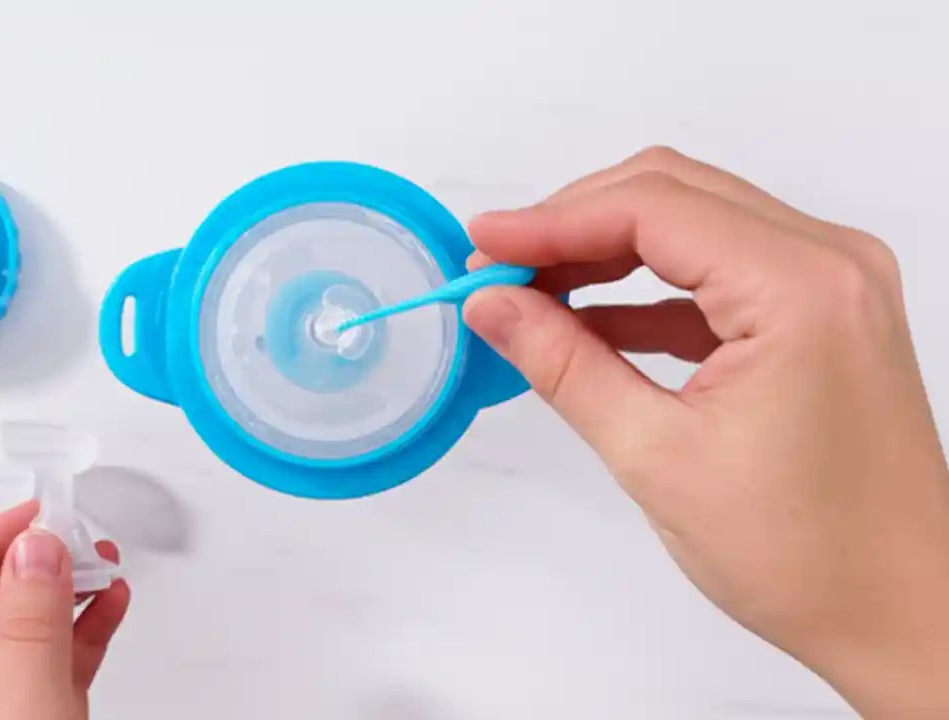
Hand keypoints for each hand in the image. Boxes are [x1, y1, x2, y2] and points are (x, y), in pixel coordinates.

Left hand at [0, 501, 130, 718]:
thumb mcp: (24, 716)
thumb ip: (30, 636)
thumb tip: (35, 553)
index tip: (34, 515)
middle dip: (33, 564)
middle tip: (74, 534)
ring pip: (24, 637)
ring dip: (66, 594)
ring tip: (101, 561)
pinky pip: (54, 668)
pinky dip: (83, 633)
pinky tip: (108, 603)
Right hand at [462, 147, 948, 718]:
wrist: (901, 609)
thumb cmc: (806, 554)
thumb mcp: (656, 456)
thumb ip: (564, 365)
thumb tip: (492, 304)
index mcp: (800, 288)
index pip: (651, 208)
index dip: (551, 220)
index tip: (480, 246)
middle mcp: (830, 264)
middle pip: (673, 194)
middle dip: (573, 224)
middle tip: (496, 269)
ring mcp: (833, 284)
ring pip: (694, 223)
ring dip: (607, 249)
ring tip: (530, 292)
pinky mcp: (822, 314)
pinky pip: (719, 270)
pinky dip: (649, 287)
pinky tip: (588, 320)